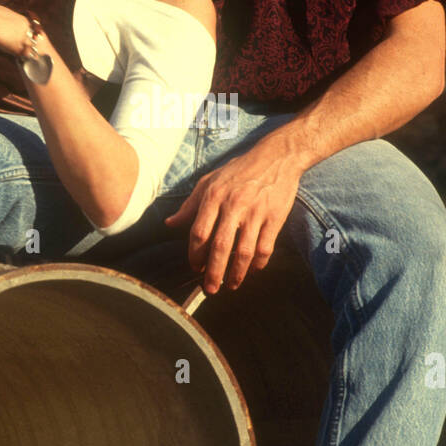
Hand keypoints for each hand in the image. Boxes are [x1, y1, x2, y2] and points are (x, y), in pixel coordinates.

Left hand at [163, 139, 303, 293]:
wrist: (276, 157)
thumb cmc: (240, 170)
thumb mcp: (210, 181)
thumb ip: (190, 205)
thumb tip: (169, 223)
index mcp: (214, 196)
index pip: (199, 232)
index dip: (195, 254)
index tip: (195, 266)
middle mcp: (234, 205)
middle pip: (219, 246)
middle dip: (213, 272)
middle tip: (210, 289)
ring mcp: (256, 212)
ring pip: (244, 252)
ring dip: (237, 274)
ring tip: (232, 285)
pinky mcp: (275, 217)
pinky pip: (265, 248)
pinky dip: (259, 264)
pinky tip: (253, 270)